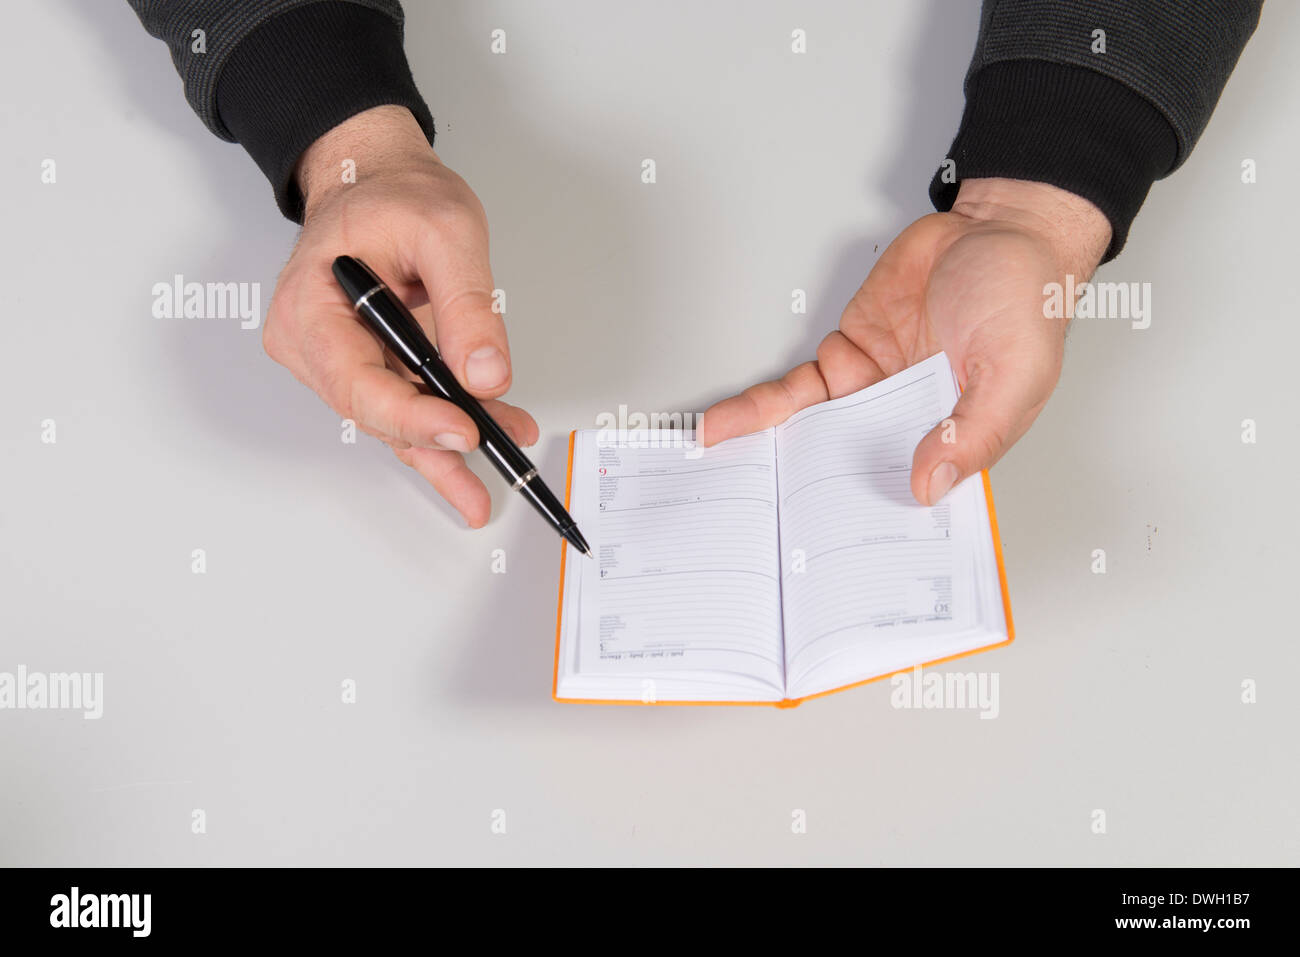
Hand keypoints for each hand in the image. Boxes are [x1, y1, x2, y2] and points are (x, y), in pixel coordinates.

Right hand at [262, 105, 537, 526]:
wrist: (378, 181)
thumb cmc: (395, 195)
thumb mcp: (447, 231)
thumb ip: (468, 304)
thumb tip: (486, 375)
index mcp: (311, 303)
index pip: (354, 381)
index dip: (411, 416)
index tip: (464, 429)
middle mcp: (310, 341)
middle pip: (374, 411)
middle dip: (439, 436)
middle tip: (499, 448)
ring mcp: (334, 359)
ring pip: (393, 418)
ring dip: (450, 437)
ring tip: (508, 444)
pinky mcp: (364, 367)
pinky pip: (403, 405)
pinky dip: (445, 421)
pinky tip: (486, 432)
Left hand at [700, 177, 1111, 504]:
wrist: (997, 228)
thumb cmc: (1024, 296)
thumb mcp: (1015, 370)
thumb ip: (973, 431)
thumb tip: (929, 486)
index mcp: (960, 443)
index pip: (913, 499)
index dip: (874, 528)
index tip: (833, 557)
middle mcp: (912, 424)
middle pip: (854, 476)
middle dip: (807, 505)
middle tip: (763, 534)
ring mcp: (876, 390)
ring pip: (816, 436)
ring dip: (772, 455)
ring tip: (727, 481)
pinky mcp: (849, 355)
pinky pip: (800, 392)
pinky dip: (763, 408)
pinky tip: (728, 426)